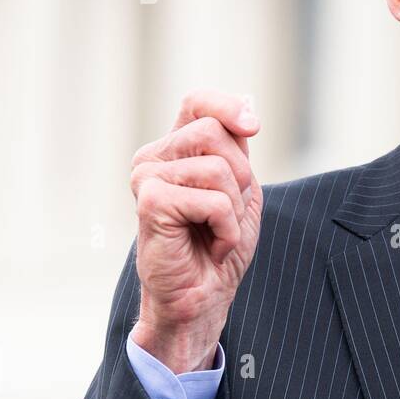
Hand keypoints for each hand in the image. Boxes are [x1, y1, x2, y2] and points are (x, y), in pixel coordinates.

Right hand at [128, 90, 262, 373]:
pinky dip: (227, 229)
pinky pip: (214, 200)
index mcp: (174, 150)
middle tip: (228, 212)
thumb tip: (248, 105)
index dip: (227, 107)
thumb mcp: (240, 187)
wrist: (202, 296)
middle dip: (241, 176)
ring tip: (217, 233)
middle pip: (214, 132)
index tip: (253, 127)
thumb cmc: (219, 244)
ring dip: (234, 209)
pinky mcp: (151, 202)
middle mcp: (154, 158)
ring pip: (218, 168)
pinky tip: (211, 246)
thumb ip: (238, 147)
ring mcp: (147, 178)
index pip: (197, 102)